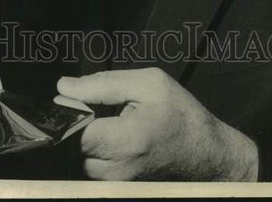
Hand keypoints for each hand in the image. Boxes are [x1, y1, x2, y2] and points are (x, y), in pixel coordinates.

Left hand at [58, 68, 257, 180]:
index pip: (73, 130)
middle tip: (104, 108)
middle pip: (73, 145)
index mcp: (126, 141)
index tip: (77, 96)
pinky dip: (99, 149)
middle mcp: (117, 171)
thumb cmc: (180, 114)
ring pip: (81, 157)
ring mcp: (117, 185)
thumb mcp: (147, 83)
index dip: (69, 110)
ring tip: (114, 123)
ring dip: (90, 137)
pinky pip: (93, 166)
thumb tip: (63, 87)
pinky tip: (116, 137)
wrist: (207, 153)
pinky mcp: (117, 189)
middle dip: (81, 123)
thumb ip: (102, 84)